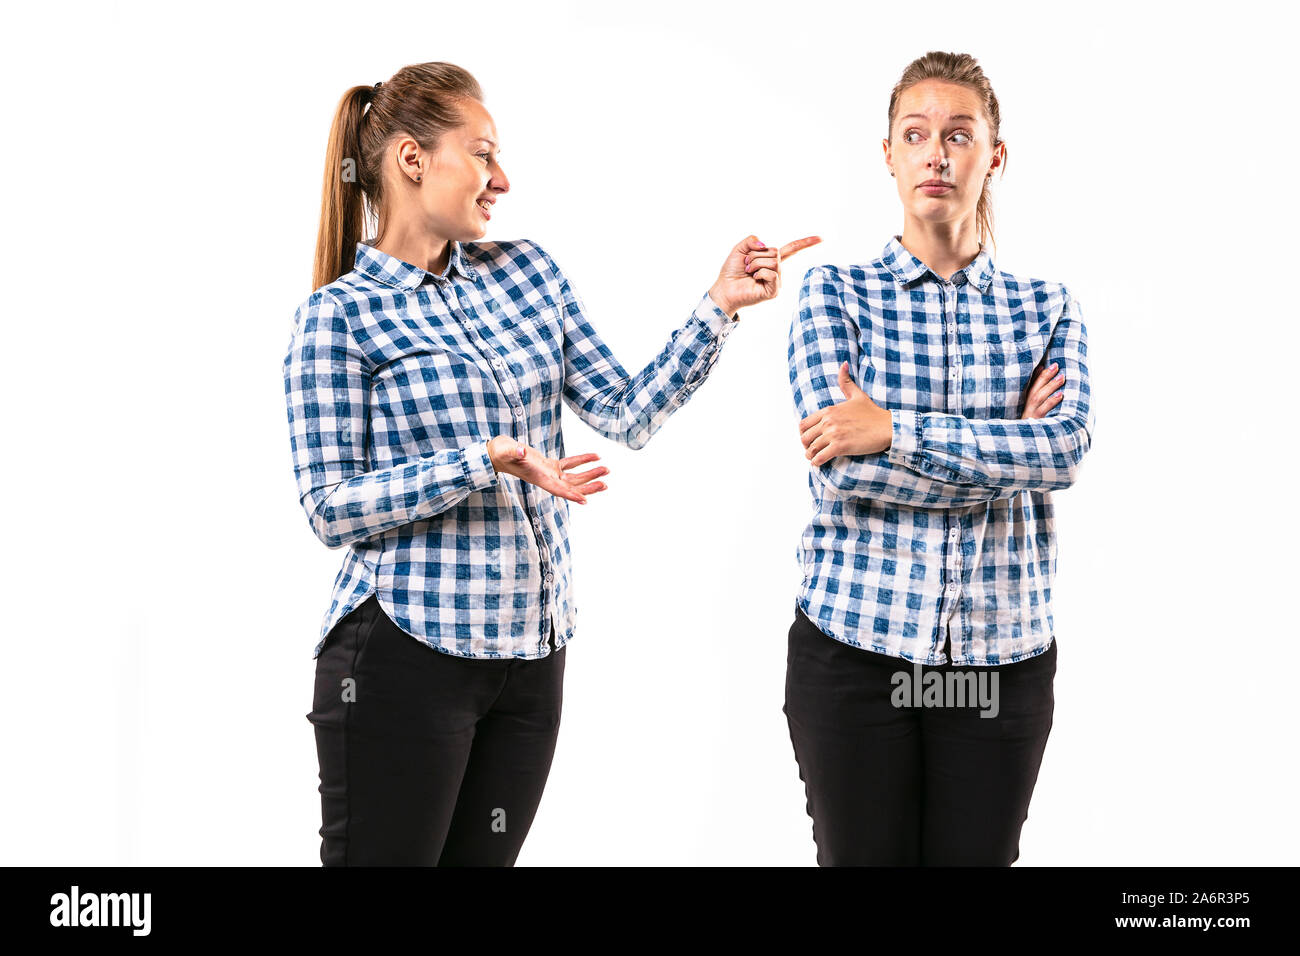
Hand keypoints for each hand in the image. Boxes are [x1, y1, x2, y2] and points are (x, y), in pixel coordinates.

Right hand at [487, 436, 608, 504]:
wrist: (496, 453)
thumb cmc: (500, 453)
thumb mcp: (507, 450)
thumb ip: (515, 452)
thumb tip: (522, 451)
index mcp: (538, 477)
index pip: (557, 489)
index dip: (570, 495)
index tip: (585, 500)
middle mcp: (546, 478)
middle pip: (571, 486)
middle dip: (588, 486)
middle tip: (605, 484)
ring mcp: (548, 472)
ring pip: (573, 476)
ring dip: (590, 474)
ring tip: (606, 470)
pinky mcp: (549, 464)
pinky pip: (569, 464)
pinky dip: (582, 461)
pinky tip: (595, 456)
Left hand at [708, 234, 821, 316]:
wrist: (724, 289)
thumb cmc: (731, 271)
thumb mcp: (739, 249)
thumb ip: (752, 240)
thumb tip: (765, 246)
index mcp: (771, 259)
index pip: (791, 249)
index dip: (805, 243)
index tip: (821, 238)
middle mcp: (776, 270)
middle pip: (776, 251)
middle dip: (756, 254)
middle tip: (746, 264)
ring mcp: (776, 281)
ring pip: (774, 261)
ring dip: (755, 263)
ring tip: (748, 271)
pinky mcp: (774, 291)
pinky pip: (772, 274)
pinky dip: (759, 272)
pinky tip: (753, 279)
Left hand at [800, 362, 892, 464]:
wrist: (887, 427)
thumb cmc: (873, 413)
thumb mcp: (857, 395)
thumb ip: (846, 382)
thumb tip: (843, 364)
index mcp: (829, 411)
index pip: (804, 424)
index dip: (803, 433)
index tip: (809, 439)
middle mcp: (828, 421)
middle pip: (805, 437)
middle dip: (806, 446)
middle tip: (812, 450)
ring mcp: (834, 434)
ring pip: (811, 449)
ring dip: (810, 456)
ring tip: (814, 459)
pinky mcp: (840, 446)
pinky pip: (820, 457)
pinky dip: (817, 462)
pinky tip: (819, 463)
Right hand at [1021, 361, 1065, 417]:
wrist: (1024, 443)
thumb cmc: (1031, 422)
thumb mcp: (1031, 407)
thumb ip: (1035, 389)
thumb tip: (1041, 369)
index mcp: (1025, 402)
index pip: (1031, 385)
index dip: (1039, 374)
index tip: (1050, 364)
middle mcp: (1027, 406)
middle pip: (1035, 389)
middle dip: (1045, 377)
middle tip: (1056, 366)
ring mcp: (1031, 414)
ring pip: (1039, 397)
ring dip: (1050, 386)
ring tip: (1062, 378)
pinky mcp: (1036, 422)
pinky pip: (1043, 410)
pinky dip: (1051, 402)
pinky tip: (1060, 395)